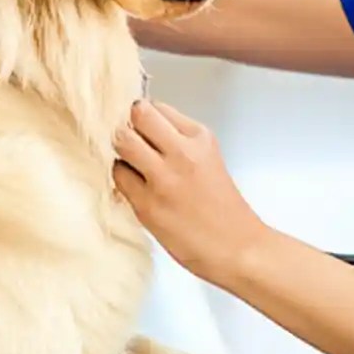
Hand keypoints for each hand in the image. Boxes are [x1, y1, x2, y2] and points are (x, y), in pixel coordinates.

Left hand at [112, 100, 268, 285]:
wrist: (234, 246)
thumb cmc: (223, 208)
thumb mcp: (209, 158)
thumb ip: (180, 140)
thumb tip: (144, 129)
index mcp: (201, 138)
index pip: (158, 107)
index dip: (147, 117)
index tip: (145, 128)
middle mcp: (182, 152)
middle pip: (138, 114)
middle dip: (130, 125)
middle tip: (133, 141)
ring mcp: (162, 177)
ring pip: (122, 141)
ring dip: (122, 151)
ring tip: (133, 164)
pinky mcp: (146, 203)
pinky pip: (118, 175)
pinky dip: (122, 177)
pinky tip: (136, 187)